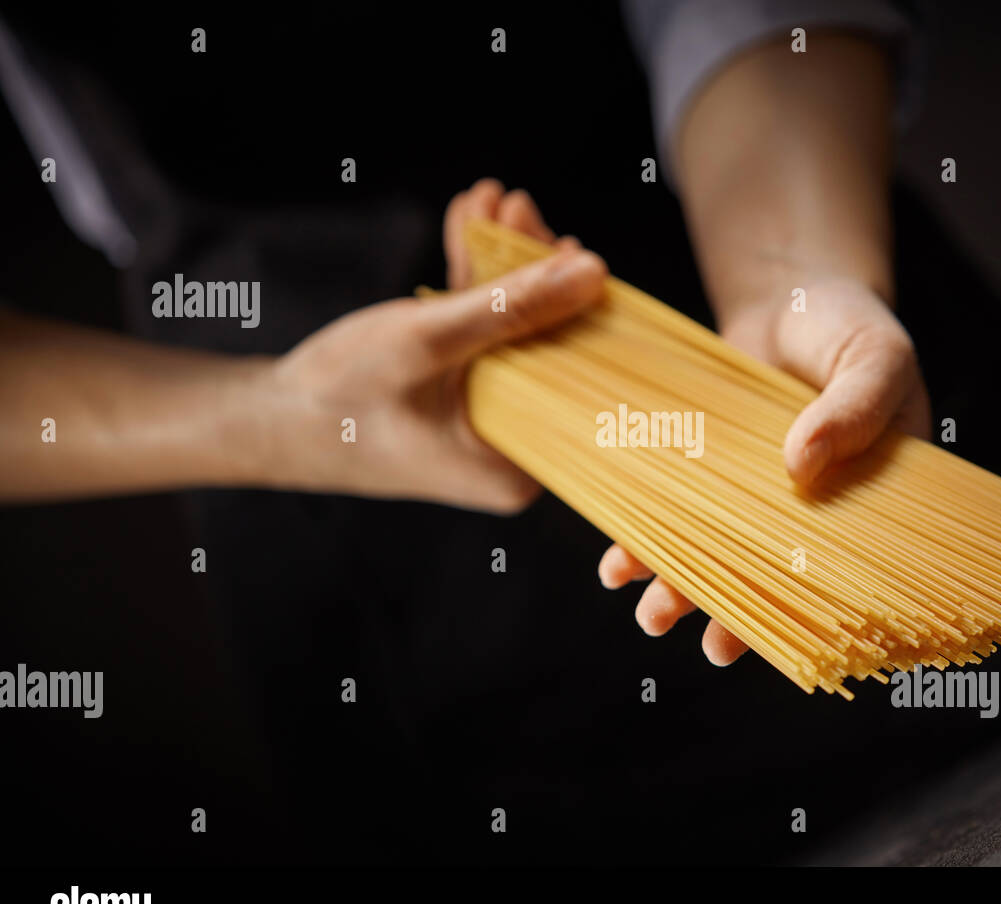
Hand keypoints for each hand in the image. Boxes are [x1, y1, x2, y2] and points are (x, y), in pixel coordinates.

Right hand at [262, 228, 605, 511]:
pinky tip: (470, 225)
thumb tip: (593, 272)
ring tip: (491, 200)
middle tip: (518, 205)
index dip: (575, 301)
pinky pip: (482, 334)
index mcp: (517, 466)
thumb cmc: (340, 396)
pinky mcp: (462, 397)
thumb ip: (514, 306)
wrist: (267, 421)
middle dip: (531, 267)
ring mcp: (487, 423)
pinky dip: (474, 283)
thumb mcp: (430, 341)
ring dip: (501, 263)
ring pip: (513, 330)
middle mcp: (512, 451)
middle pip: (546, 344)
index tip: (567, 240)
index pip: (575, 373)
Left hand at [599, 277, 930, 663]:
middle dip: (739, 614)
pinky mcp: (707, 475)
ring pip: (719, 554)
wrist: (790, 299)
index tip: (780, 635)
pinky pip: (677, 516)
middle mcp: (812, 509)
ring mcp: (753, 497)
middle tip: (711, 646)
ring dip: (686, 590)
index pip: (848, 570)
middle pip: (776, 576)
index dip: (813, 610)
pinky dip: (647, 540)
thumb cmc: (845, 326)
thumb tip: (803, 465)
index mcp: (872, 500)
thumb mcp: (873, 354)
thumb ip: (855, 404)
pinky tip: (620, 565)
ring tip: (654, 616)